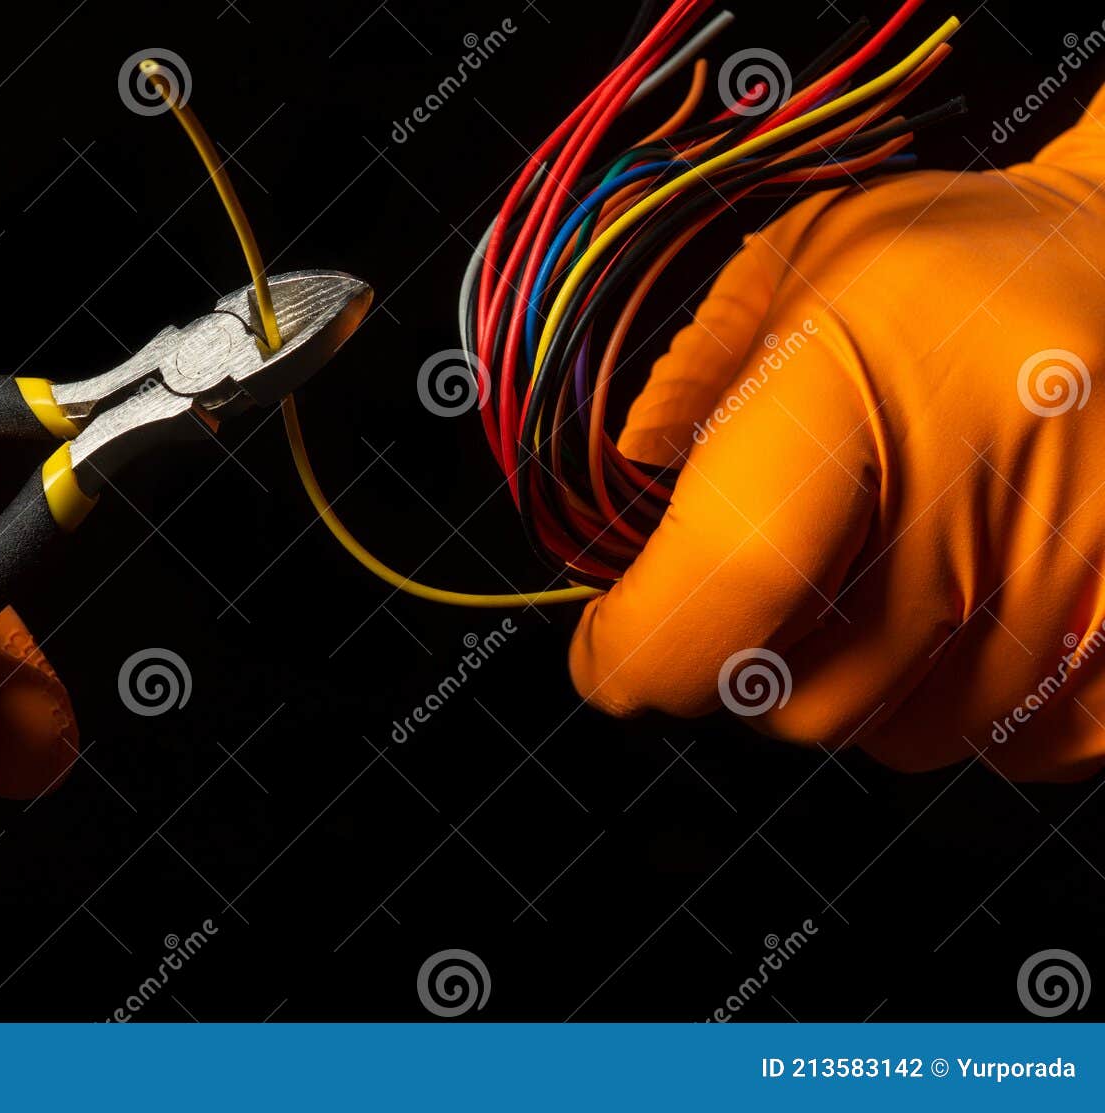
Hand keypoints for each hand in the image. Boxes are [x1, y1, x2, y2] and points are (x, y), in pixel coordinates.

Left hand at [571, 86, 1104, 782]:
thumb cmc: (959, 266)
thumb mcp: (800, 264)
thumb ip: (695, 371)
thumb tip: (626, 473)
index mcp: (859, 382)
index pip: (728, 578)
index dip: (639, 648)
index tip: (608, 646)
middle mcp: (976, 490)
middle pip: (794, 694)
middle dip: (724, 669)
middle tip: (736, 600)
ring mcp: (1075, 573)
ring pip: (892, 735)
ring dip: (843, 688)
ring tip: (861, 584)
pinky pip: (1014, 751)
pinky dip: (956, 711)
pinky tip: (950, 624)